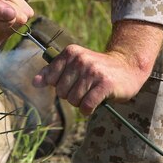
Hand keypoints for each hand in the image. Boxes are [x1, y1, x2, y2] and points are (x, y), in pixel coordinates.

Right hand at [0, 0, 32, 45]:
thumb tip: (12, 16)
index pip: (9, 22)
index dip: (5, 6)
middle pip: (19, 20)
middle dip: (10, 5)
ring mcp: (6, 32)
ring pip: (25, 16)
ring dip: (13, 3)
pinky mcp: (14, 24)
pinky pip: (28, 12)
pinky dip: (18, 3)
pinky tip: (4, 2)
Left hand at [32, 21, 162, 113]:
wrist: (127, 67)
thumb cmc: (97, 69)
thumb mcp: (74, 65)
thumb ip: (53, 72)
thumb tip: (35, 82)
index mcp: (71, 52)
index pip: (50, 79)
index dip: (60, 86)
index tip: (72, 82)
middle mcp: (81, 59)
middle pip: (61, 92)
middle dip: (71, 95)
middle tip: (85, 88)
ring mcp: (93, 71)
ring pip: (74, 100)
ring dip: (81, 103)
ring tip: (92, 93)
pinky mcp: (105, 84)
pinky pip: (86, 106)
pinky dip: (88, 110)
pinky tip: (95, 103)